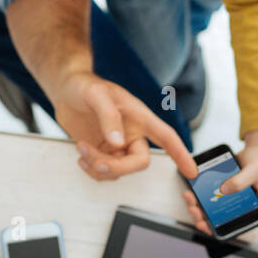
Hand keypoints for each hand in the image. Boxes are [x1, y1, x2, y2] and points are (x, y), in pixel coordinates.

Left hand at [53, 71, 197, 180]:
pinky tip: (82, 157)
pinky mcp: (102, 153)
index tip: (192, 171)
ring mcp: (117, 146)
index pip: (166, 137)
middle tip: (96, 162)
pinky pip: (104, 172)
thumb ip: (109, 117)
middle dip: (117, 167)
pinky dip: (92, 170)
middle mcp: (132, 134)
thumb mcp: (97, 95)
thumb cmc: (84, 85)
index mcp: (140, 117)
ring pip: (119, 171)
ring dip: (99, 167)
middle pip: (139, 163)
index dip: (181, 154)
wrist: (65, 90)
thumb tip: (117, 143)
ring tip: (82, 150)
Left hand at [179, 128, 257, 234]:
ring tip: (189, 196)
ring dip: (197, 204)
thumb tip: (223, 190)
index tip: (204, 225)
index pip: (232, 225)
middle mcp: (237, 205)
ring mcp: (227, 196)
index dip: (217, 230)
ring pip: (209, 206)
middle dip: (202, 216)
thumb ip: (241, 182)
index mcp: (249, 208)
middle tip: (193, 208)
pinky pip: (207, 192)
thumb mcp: (254, 172)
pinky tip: (192, 186)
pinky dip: (198, 192)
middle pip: (217, 218)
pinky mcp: (220, 186)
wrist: (256, 149)